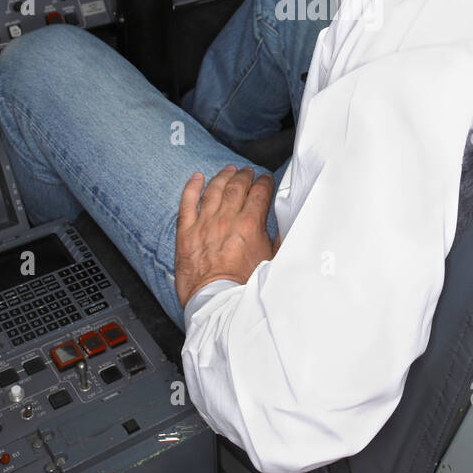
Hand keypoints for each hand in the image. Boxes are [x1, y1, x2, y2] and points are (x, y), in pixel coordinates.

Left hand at [175, 165, 276, 308]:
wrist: (216, 302)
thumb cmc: (244, 287)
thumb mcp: (271, 262)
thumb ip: (279, 240)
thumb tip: (285, 224)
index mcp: (249, 226)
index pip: (259, 193)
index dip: (264, 183)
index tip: (266, 180)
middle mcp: (226, 220)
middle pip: (237, 187)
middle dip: (245, 176)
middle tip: (248, 172)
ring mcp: (204, 224)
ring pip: (214, 190)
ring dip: (223, 177)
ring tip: (228, 170)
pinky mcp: (186, 232)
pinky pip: (187, 202)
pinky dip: (192, 187)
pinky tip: (197, 178)